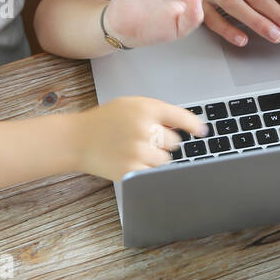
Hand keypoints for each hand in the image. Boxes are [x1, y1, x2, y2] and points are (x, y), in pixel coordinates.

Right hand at [73, 95, 207, 180]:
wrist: (77, 140)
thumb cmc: (104, 122)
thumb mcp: (129, 106)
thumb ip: (155, 112)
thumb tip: (182, 125)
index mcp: (145, 109)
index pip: (180, 117)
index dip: (194, 125)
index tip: (202, 131)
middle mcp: (144, 129)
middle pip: (174, 141)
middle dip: (163, 142)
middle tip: (143, 139)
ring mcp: (138, 151)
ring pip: (166, 160)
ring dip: (156, 158)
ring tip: (135, 150)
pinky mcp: (132, 170)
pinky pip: (154, 173)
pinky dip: (147, 169)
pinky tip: (133, 161)